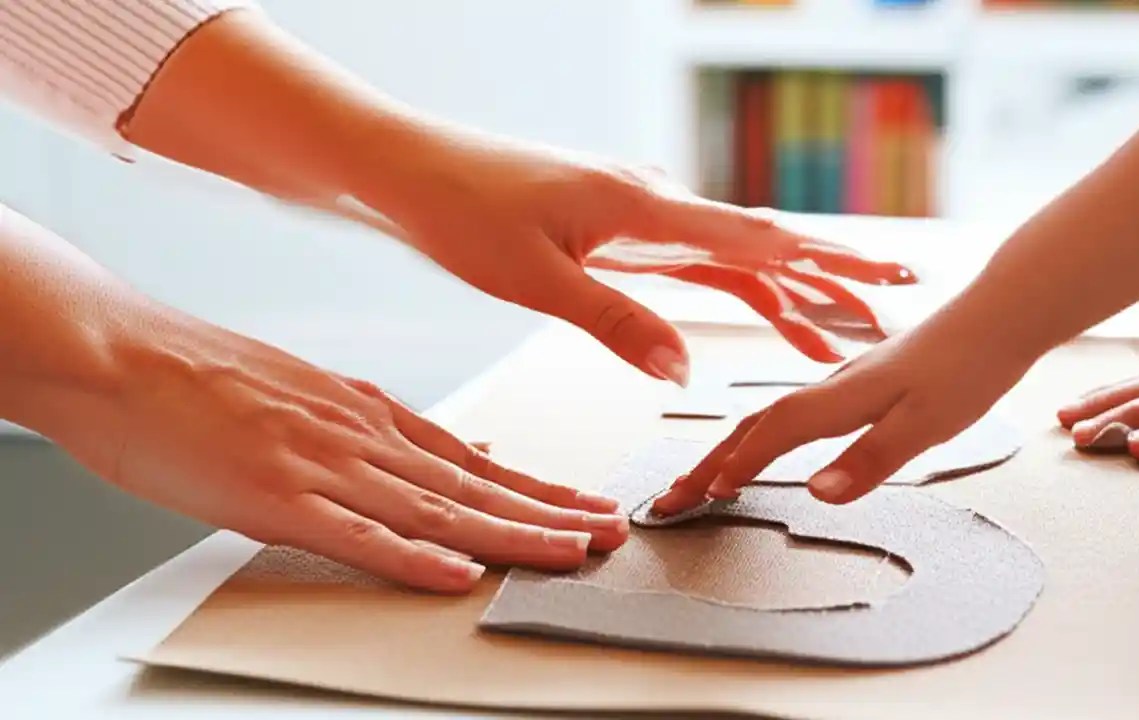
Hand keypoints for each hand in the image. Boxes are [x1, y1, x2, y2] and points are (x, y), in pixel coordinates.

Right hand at [45, 316, 627, 592]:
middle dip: (548, 514)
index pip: (474, 460)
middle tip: (609, 532)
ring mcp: (323, 466)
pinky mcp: (274, 497)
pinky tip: (457, 576)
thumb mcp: (314, 393)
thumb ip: (384, 428)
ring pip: (435, 511)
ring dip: (510, 536)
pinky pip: (354, 535)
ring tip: (570, 553)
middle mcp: (362, 437)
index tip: (585, 505)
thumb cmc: (207, 376)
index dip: (536, 488)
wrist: (123, 354)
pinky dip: (410, 559)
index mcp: (369, 413)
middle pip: (472, 487)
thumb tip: (453, 452)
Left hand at [348, 121, 914, 376]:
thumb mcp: (537, 280)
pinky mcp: (614, 229)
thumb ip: (617, 323)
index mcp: (643, 208)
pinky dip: (731, 288)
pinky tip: (755, 306)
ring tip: (837, 327)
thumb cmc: (459, 211)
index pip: (756, 241)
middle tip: (889, 303)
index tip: (885, 277)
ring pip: (730, 257)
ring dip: (785, 290)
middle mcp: (651, 203)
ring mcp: (636, 214)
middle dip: (827, 277)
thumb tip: (683, 372)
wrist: (407, 171)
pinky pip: (689, 262)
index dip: (826, 264)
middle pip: (760, 245)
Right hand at [652, 313, 1036, 513]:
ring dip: (728, 450)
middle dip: (707, 464)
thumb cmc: (969, 367)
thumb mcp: (926, 423)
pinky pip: (790, 412)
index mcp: (841, 397)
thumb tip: (817, 494)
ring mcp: (841, 383)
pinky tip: (763, 444)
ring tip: (702, 479)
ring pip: (767, 417)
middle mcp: (831, 387)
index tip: (703, 495)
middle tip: (672, 497)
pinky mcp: (856, 384)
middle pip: (753, 426)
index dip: (736, 465)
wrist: (998, 315)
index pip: (772, 434)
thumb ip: (870, 460)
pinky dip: (760, 435)